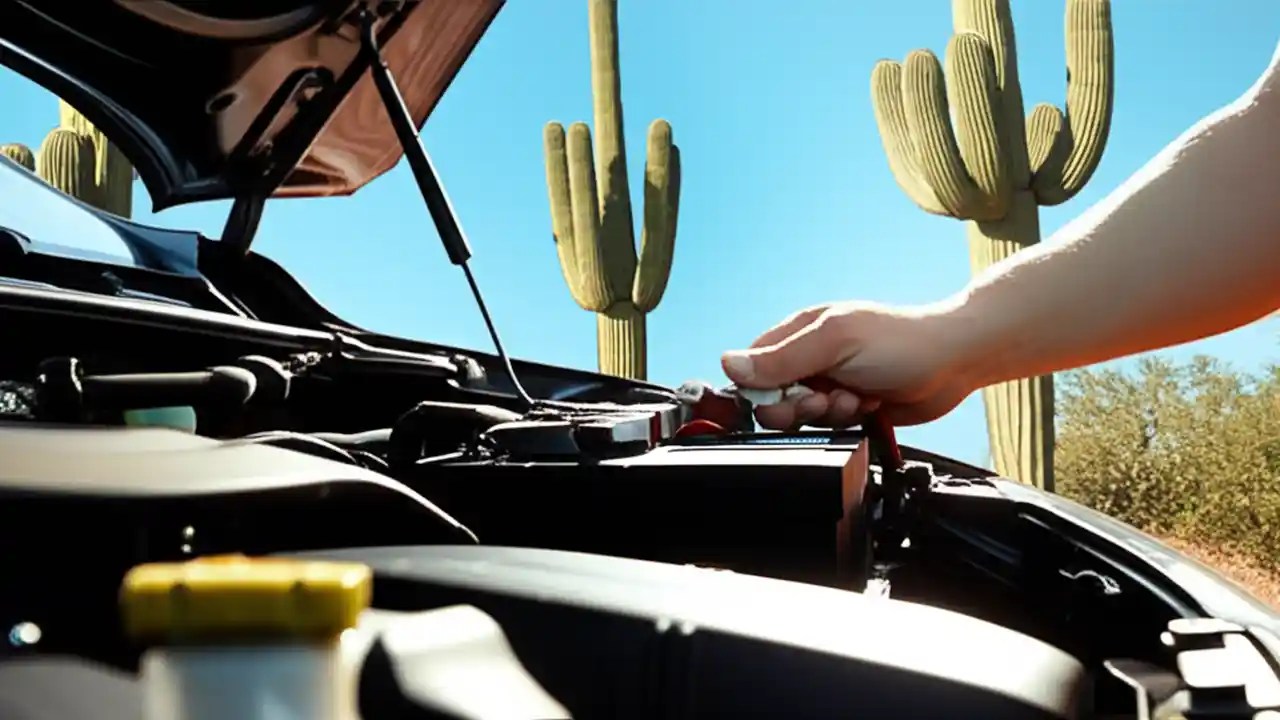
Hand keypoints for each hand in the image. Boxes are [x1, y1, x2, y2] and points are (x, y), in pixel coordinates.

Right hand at [720, 300, 979, 428]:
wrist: (954, 362)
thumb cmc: (902, 342)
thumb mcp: (834, 343)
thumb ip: (781, 357)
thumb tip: (729, 364)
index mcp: (799, 332)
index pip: (753, 366)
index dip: (763, 389)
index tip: (790, 393)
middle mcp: (809, 357)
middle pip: (773, 398)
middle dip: (799, 407)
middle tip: (827, 398)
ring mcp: (829, 382)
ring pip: (801, 417)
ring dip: (827, 415)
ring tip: (855, 398)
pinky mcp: (848, 406)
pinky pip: (827, 426)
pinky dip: (845, 422)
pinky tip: (867, 407)